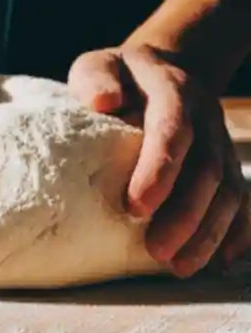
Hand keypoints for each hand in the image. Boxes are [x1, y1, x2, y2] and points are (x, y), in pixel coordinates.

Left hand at [68, 45, 250, 276]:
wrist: (166, 67)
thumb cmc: (119, 76)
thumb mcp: (100, 65)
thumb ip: (96, 78)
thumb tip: (100, 101)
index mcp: (174, 92)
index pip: (173, 130)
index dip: (160, 169)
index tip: (135, 207)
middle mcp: (207, 119)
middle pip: (206, 170)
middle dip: (185, 215)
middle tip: (158, 251)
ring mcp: (221, 143)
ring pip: (228, 191)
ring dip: (208, 233)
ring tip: (181, 268)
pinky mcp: (227, 164)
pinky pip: (242, 201)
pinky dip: (237, 233)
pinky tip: (223, 263)